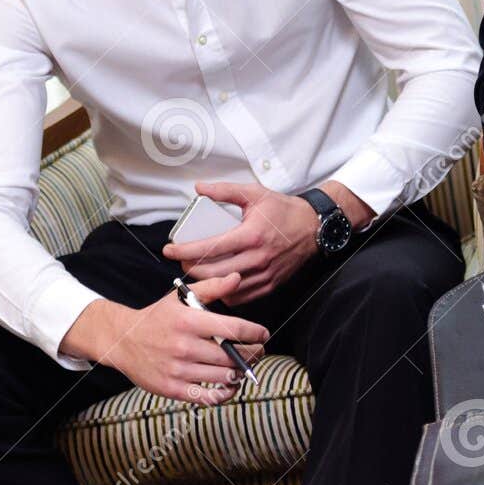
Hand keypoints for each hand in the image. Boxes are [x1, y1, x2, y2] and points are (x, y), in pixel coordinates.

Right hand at [61, 273, 267, 403]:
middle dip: (253, 354)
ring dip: (241, 373)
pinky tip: (230, 386)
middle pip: (232, 355)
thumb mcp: (180, 298)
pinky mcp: (173, 389)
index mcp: (188, 321)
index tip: (263, 334)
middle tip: (259, 351)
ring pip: (223, 377)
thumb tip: (237, 278)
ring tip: (245, 366)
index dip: (255, 333)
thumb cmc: (156, 318)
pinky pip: (208, 398)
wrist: (122, 341)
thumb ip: (211, 287)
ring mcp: (178, 369)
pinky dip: (225, 394)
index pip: (232, 328)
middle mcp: (184, 346)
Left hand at [161, 181, 319, 304]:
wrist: (313, 228)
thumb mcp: (255, 193)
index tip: (169, 250)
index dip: (184, 251)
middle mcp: (257, 258)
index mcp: (251, 235)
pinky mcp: (269, 285)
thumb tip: (199, 188)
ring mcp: (264, 275)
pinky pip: (240, 296)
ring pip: (225, 287)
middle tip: (181, 260)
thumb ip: (225, 191)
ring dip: (205, 282)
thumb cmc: (284, 211)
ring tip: (195, 271)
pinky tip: (217, 281)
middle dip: (190, 268)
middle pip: (213, 272)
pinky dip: (225, 291)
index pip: (210, 248)